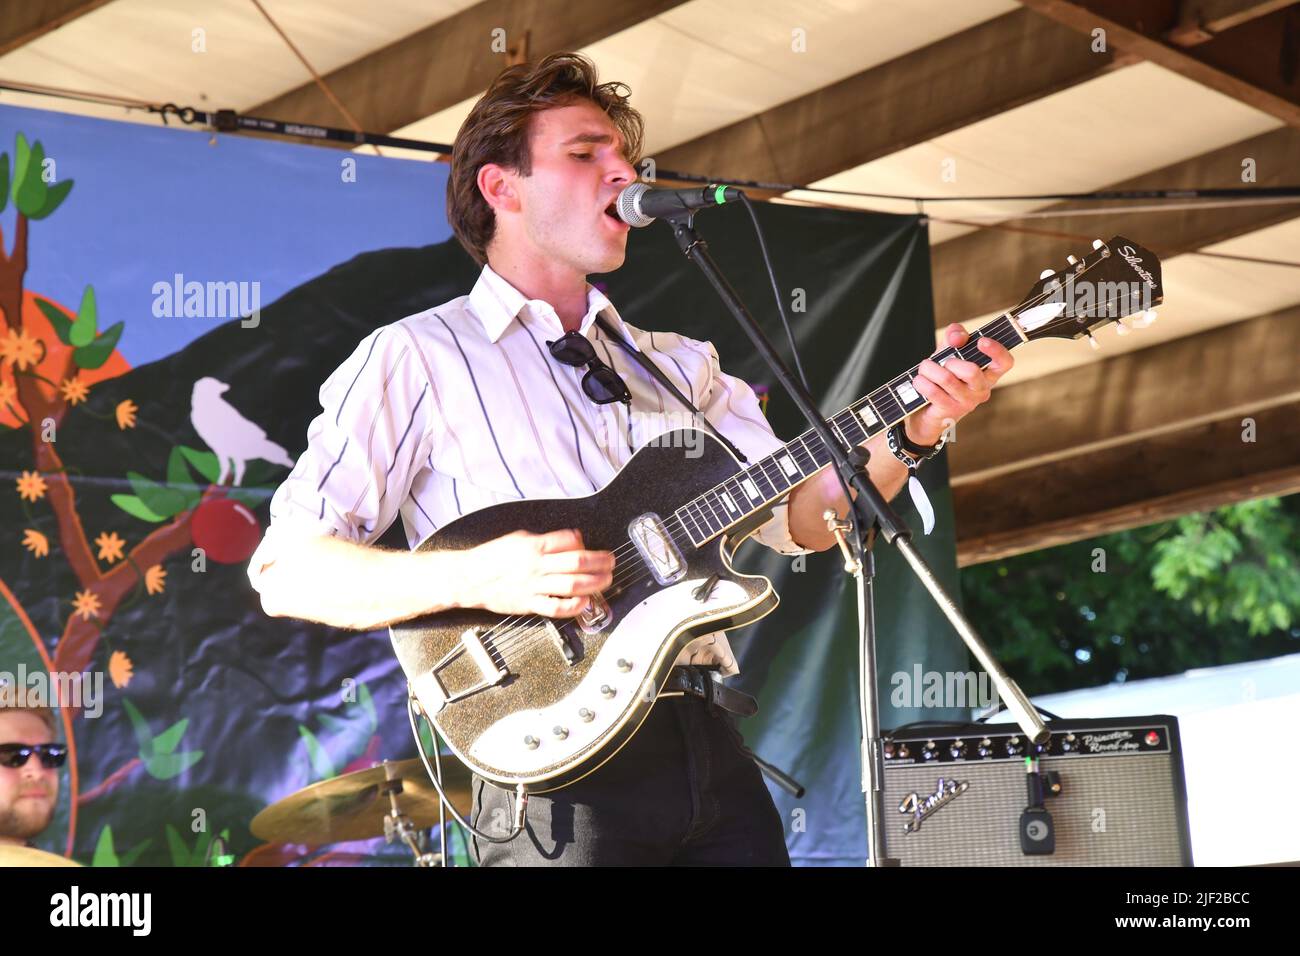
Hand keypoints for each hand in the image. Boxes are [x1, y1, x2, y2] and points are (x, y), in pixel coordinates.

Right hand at [463, 529, 613, 617]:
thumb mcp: (518, 538)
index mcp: (533, 545)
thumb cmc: (491, 558)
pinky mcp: (529, 604)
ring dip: (594, 582)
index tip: (594, 547)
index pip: (569, 540)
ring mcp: (533, 585)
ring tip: (606, 580)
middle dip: (599, 562)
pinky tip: (585, 603)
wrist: (468, 578)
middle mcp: (536, 565)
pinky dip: (573, 606)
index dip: (586, 543)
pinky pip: (556, 606)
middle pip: (577, 562)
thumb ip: (544, 539)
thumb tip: (571, 538)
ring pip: (572, 584)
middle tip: (611, 562)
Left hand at [906, 323, 1013, 444]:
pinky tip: (919, 381)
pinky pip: (933, 391)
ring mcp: (967, 402)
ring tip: (924, 368)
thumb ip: (955, 337)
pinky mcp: (950, 411)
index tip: (981, 341)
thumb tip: (957, 337)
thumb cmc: (942, 378)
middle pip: (972, 371)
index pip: (1004, 363)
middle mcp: (981, 390)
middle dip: (950, 361)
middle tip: (941, 363)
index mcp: (987, 373)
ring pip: (947, 379)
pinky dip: (921, 381)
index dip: (997, 350)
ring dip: (929, 369)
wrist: (926, 411)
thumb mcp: (949, 352)